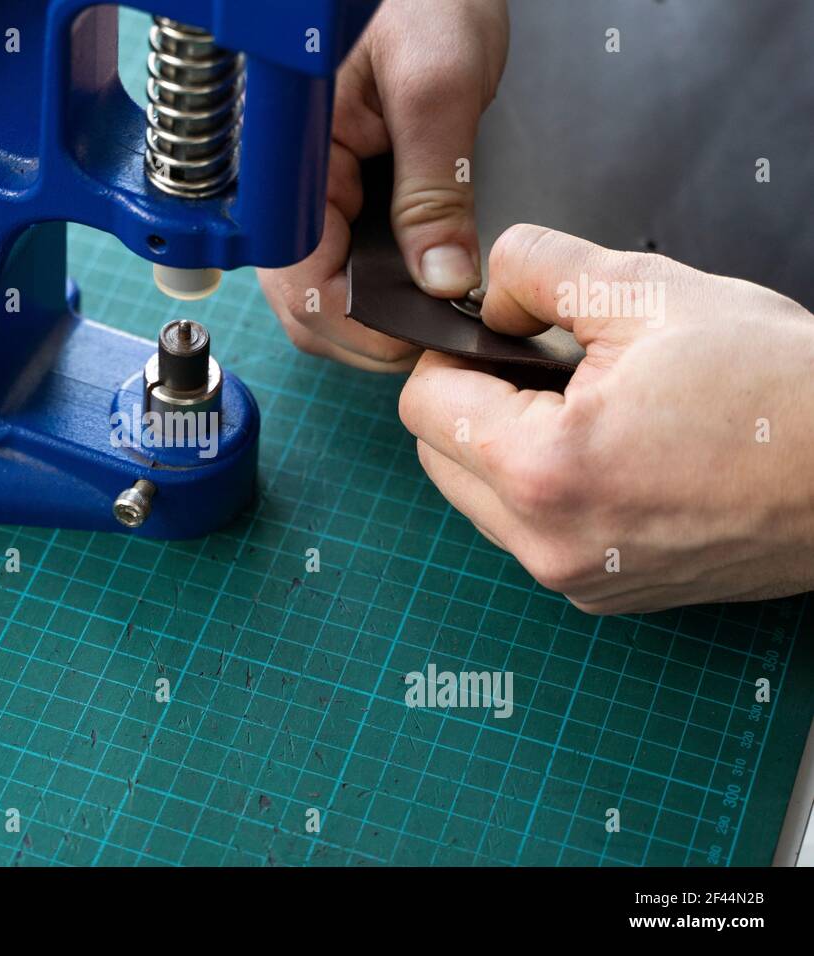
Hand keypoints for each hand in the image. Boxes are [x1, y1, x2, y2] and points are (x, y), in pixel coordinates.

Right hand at [258, 0, 508, 370]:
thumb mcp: (437, 84)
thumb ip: (435, 187)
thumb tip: (440, 280)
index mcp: (286, 160)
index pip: (297, 277)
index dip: (351, 323)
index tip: (412, 340)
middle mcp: (285, 187)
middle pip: (300, 300)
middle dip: (362, 333)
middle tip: (433, 338)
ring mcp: (306, 197)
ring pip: (319, 293)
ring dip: (370, 319)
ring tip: (430, 318)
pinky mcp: (331, 199)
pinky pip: (341, 267)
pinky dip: (376, 294)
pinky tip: (416, 293)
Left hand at [399, 224, 813, 613]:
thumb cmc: (780, 392)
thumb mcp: (651, 290)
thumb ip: (539, 269)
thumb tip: (488, 292)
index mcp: (544, 471)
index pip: (423, 407)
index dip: (451, 355)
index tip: (498, 336)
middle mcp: (548, 543)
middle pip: (439, 458)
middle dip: (471, 403)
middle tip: (544, 367)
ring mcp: (577, 579)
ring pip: (479, 500)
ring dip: (504, 449)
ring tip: (588, 410)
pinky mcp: (606, 595)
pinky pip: (531, 533)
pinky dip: (545, 492)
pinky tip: (611, 455)